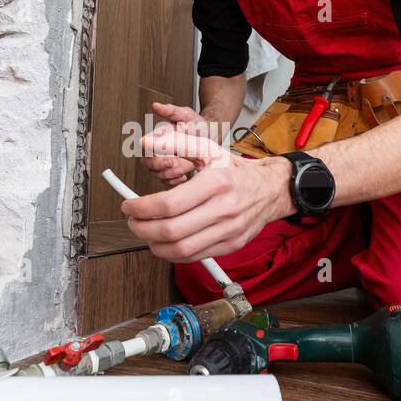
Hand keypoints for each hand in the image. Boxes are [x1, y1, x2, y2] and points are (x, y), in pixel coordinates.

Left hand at [122, 127, 295, 262]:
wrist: (271, 189)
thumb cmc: (236, 171)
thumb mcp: (208, 148)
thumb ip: (176, 144)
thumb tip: (147, 143)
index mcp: (215, 182)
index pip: (168, 204)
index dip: (141, 208)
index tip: (129, 206)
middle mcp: (223, 209)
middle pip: (171, 230)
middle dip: (142, 229)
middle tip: (133, 222)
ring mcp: (228, 230)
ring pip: (181, 249)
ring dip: (155, 245)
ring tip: (147, 234)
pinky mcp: (231, 245)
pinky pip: (194, 256)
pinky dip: (173, 253)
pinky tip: (165, 243)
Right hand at [140, 102, 208, 186]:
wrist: (210, 137)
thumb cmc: (196, 125)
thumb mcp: (186, 115)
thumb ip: (171, 111)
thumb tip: (156, 106)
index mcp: (156, 138)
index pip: (143, 148)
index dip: (148, 153)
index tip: (161, 154)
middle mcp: (158, 151)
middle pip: (147, 164)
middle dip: (159, 167)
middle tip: (173, 163)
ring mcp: (165, 163)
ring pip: (157, 175)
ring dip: (169, 174)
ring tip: (182, 169)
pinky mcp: (173, 172)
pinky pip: (168, 182)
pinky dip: (175, 181)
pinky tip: (185, 175)